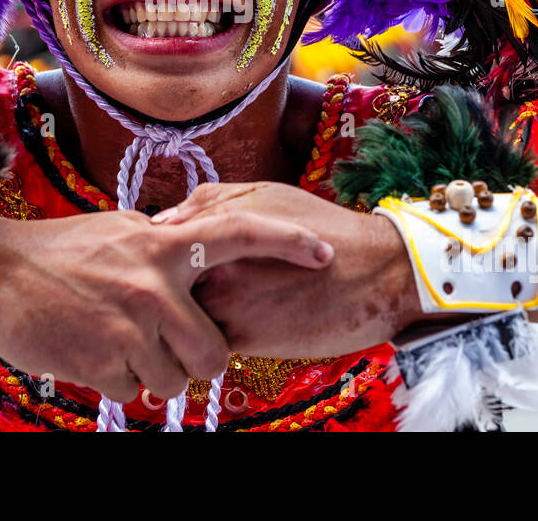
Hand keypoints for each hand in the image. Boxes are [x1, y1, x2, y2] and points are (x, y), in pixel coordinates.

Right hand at [0, 207, 333, 402]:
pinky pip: (133, 392)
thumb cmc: (58, 251)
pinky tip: (92, 350)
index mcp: (163, 243)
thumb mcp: (119, 231)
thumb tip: (199, 240)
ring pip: (173, 380)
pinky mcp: (100, 362)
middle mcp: (154, 284)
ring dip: (152, 372)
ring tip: (118, 342)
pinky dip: (117, 380)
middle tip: (171, 349)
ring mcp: (128, 326)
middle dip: (197, 361)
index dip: (288, 241)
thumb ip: (163, 242)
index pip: (242, 232)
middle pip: (213, 353)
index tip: (324, 253)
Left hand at [154, 182, 423, 357]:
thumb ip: (209, 202)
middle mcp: (210, 263)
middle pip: (164, 282)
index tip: (175, 259)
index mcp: (213, 223)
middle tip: (195, 285)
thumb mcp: (267, 195)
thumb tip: (163, 221)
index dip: (165, 254)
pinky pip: (206, 342)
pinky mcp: (241, 338)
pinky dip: (214, 336)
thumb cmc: (325, 229)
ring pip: (181, 316)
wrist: (378, 274)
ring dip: (190, 315)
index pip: (159, 242)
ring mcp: (224, 303)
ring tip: (229, 304)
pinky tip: (247, 322)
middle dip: (171, 285)